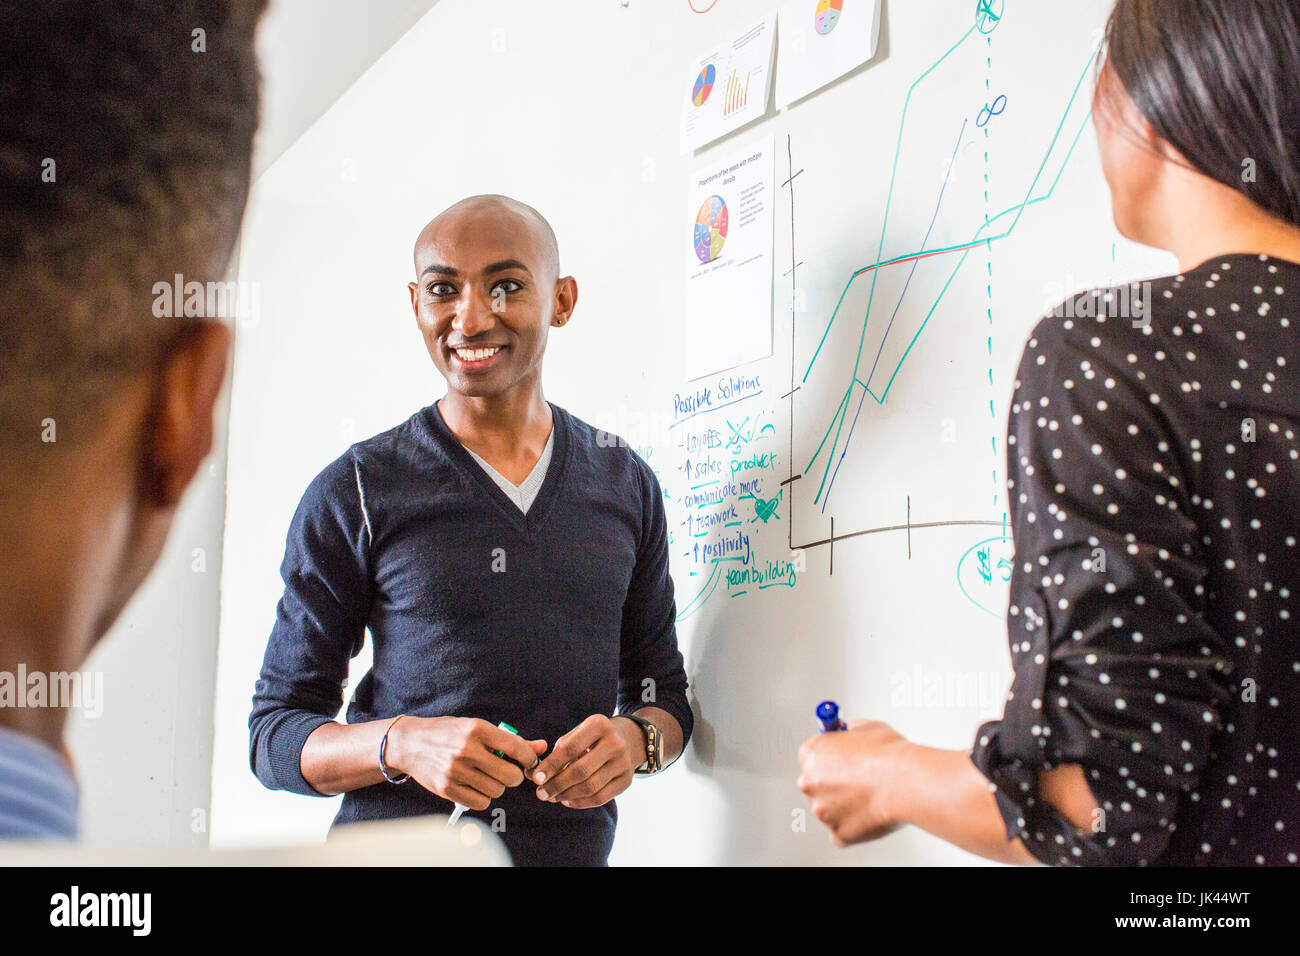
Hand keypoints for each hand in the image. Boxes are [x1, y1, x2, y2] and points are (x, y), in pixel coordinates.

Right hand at [386, 716, 546, 810]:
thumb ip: (510, 740)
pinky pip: (480, 802)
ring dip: (497, 786)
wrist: (410, 743)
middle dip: (514, 776)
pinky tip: (476, 786)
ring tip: (487, 777)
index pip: (515, 747)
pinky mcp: (447, 788)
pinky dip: (483, 797)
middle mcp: (467, 749)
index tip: (529, 762)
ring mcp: (456, 770)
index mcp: (477, 729)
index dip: (528, 758)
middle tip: (508, 772)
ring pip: (497, 791)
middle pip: (510, 775)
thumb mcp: (477, 728)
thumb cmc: (449, 733)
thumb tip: (541, 747)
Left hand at [528, 714, 641, 808]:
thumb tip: (533, 774)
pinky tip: (567, 800)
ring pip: (590, 787)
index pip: (570, 749)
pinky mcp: (626, 780)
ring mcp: (623, 763)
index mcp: (599, 725)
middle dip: (557, 785)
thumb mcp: (577, 734)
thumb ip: (556, 752)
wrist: (628, 739)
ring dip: (566, 796)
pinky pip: (600, 798)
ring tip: (552, 797)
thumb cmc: (593, 738)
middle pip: (580, 771)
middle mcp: (614, 743)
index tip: (536, 778)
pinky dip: (580, 803)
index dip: (551, 765)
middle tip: (541, 793)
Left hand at [797, 719, 908, 846]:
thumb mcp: (866, 726)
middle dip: (833, 783)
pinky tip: (870, 814)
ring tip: (871, 796)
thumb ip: (851, 732)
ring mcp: (822, 811)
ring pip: (828, 809)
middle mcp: (810, 783)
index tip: (839, 760)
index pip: (810, 756)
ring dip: (843, 805)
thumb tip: (852, 734)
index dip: (828, 758)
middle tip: (858, 780)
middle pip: (815, 783)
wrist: (905, 782)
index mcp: (812, 753)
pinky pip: (842, 830)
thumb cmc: (888, 755)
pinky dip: (854, 825)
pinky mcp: (838, 833)